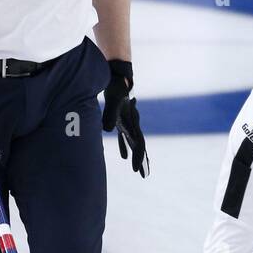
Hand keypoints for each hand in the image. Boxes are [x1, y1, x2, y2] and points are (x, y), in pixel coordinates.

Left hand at [101, 59, 148, 176]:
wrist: (118, 77)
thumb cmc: (115, 88)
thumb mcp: (112, 100)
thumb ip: (109, 115)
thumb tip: (107, 130)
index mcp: (133, 122)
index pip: (139, 143)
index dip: (139, 157)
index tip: (137, 169)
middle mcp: (133, 124)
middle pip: (139, 145)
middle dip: (142, 161)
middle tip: (144, 175)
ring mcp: (128, 123)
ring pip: (133, 143)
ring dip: (135, 155)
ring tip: (138, 169)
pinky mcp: (122, 120)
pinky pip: (125, 137)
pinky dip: (125, 146)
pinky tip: (122, 156)